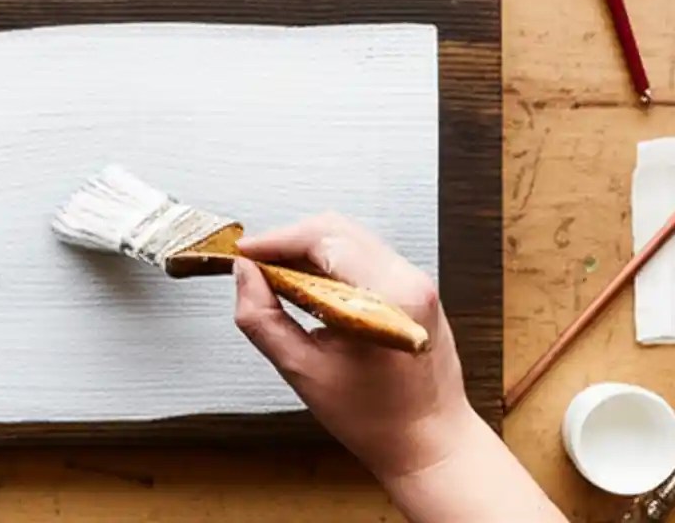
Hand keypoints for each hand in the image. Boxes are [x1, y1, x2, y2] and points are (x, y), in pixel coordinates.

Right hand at [231, 212, 468, 479]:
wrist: (430, 444)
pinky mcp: (414, 289)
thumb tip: (244, 276)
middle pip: (336, 230)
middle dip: (288, 241)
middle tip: (254, 264)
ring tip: (275, 276)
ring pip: (349, 239)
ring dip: (308, 250)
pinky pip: (364, 256)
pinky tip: (307, 286)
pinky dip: (329, 262)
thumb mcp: (303, 371)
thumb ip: (263, 319)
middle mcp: (409, 280)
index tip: (244, 252)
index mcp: (388, 297)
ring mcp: (416, 281)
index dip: (275, 240)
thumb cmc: (376, 419)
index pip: (323, 239)